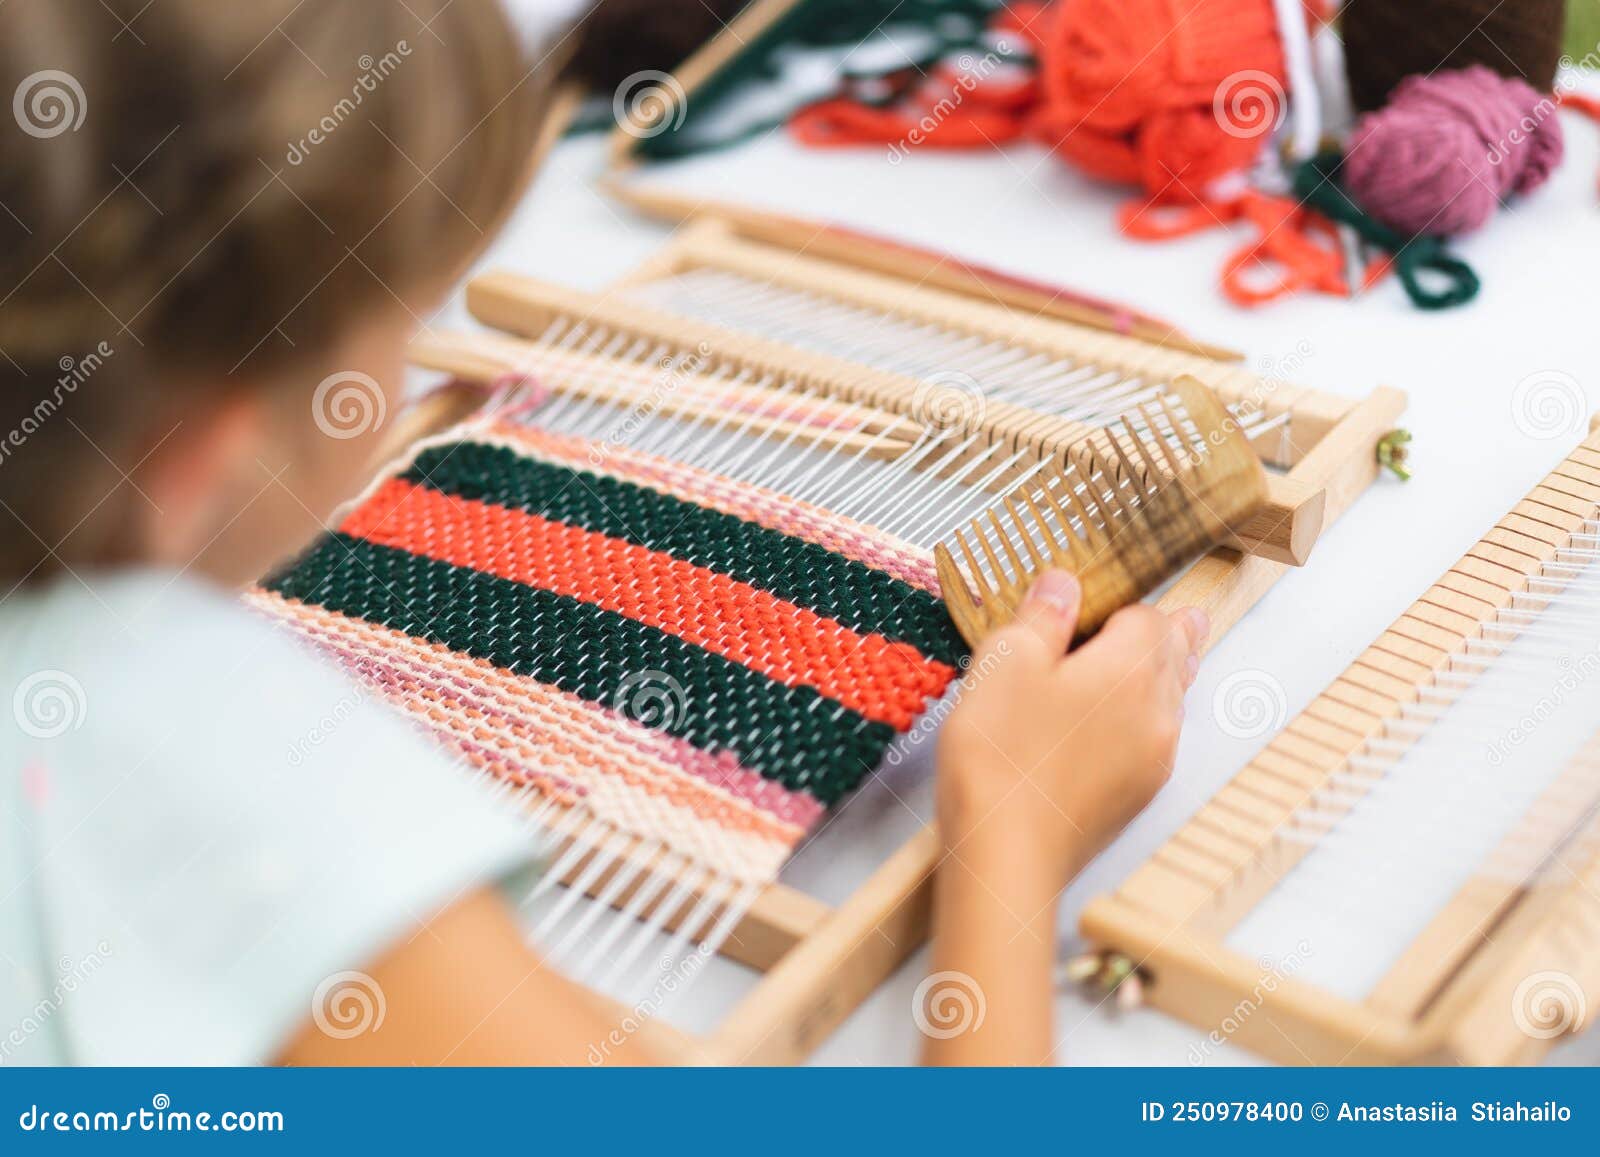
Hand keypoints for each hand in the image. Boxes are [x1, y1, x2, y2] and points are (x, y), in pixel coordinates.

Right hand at [936, 570, 1206, 889]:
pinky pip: (1152, 744)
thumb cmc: (1003, 756)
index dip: (1123, 603)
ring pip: (1169, 705)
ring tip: (1152, 667)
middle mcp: (1157, 714)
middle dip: (1173, 637)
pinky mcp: (1135, 798)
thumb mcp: (1006, 663)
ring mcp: (1152, 761)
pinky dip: (1140, 724)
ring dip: (1160, 681)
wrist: (1007, 854)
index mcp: (1132, 669)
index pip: (1150, 616)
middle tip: (1186, 620)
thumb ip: (1041, 616)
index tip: (1101, 599)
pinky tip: (1110, 728)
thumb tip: (1062, 584)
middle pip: (1175, 660)